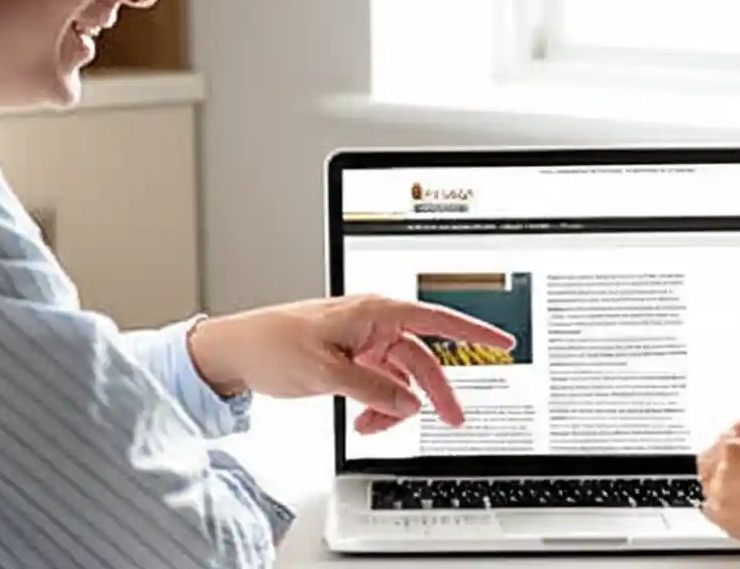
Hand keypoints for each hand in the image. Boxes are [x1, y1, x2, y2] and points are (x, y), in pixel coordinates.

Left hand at [188, 295, 514, 431]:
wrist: (237, 350)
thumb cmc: (273, 343)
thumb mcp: (327, 371)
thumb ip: (373, 390)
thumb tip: (409, 403)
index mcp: (374, 312)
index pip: (437, 319)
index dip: (475, 331)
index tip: (503, 341)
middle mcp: (374, 324)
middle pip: (420, 360)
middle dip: (433, 392)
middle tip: (452, 419)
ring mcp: (364, 343)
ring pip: (400, 379)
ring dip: (394, 406)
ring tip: (373, 426)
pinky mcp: (352, 360)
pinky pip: (380, 385)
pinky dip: (377, 406)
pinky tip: (364, 420)